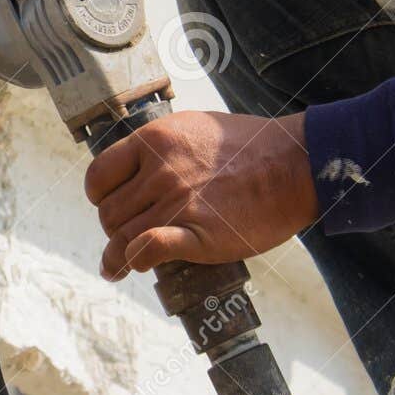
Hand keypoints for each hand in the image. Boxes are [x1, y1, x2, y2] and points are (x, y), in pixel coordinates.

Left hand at [84, 111, 319, 280]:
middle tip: (127, 236)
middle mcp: (160, 172)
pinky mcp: (199, 233)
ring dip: (119, 254)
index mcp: (155, 141)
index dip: (100, 197)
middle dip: (114, 228)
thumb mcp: (195, 128)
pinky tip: (133, 267)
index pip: (98, 177)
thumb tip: (136, 169)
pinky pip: (149, 249)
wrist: (296, 165)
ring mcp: (178, 203)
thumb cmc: (251, 146)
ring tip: (120, 265)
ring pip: (123, 238)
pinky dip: (136, 260)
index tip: (110, 205)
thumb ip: (161, 148)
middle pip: (109, 213)